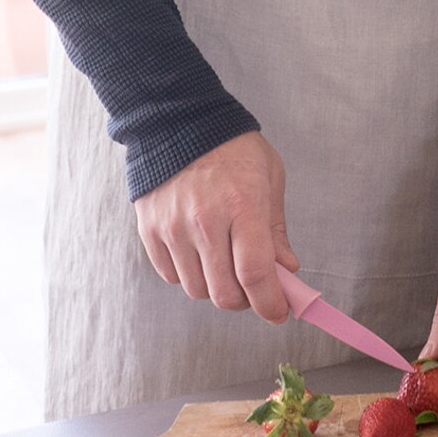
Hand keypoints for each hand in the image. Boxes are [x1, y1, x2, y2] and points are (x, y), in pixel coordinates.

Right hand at [133, 131, 297, 322]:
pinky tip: (202, 253)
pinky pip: (172, 276)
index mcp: (242, 206)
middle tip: (257, 289)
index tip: (280, 312)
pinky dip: (191, 275)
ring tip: (228, 264)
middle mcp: (204, 222)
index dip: (270, 303)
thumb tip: (287, 270)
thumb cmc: (234, 150)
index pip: (255, 274)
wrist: (180, 123)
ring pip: (197, 290)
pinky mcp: (150, 232)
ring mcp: (173, 229)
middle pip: (225, 293)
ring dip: (217, 288)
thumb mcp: (270, 179)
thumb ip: (276, 229)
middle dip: (247, 300)